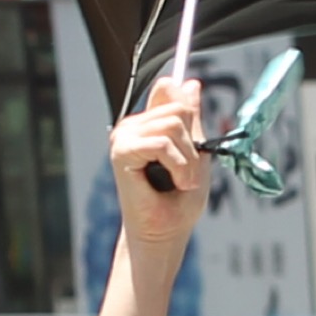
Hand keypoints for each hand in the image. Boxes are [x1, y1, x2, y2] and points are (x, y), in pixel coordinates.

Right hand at [110, 75, 207, 248]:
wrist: (164, 233)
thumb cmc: (178, 201)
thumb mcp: (195, 151)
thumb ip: (191, 119)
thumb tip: (190, 82)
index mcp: (146, 124)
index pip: (169, 89)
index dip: (186, 106)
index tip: (193, 138)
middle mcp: (131, 126)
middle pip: (178, 108)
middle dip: (192, 144)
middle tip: (188, 173)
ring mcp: (123, 137)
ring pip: (173, 124)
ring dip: (187, 159)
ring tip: (183, 181)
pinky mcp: (121, 151)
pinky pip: (162, 143)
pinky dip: (178, 165)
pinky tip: (177, 183)